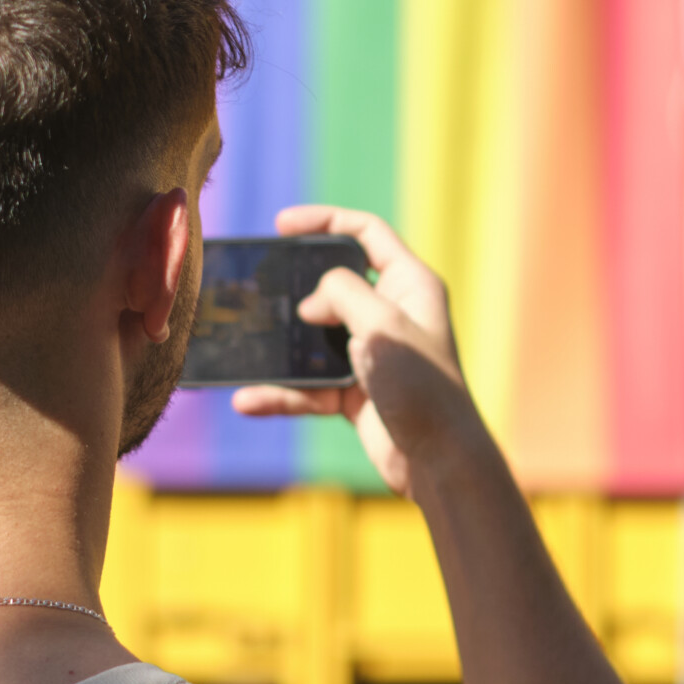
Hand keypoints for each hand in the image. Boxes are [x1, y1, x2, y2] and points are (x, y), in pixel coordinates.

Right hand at [229, 205, 479, 494]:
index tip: (281, 225)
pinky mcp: (355, 392)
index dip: (325, 221)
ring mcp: (371, 354)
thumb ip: (342, 294)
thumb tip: (308, 304)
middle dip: (295, 288)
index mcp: (410, 284)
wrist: (439, 462)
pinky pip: (309, 386)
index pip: (366, 233)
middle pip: (333, 285)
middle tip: (259, 286)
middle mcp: (391, 313)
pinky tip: (248, 400)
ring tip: (244, 348)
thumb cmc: (423, 386)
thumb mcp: (382, 324)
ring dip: (281, 348)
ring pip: (315, 339)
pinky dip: (281, 393)